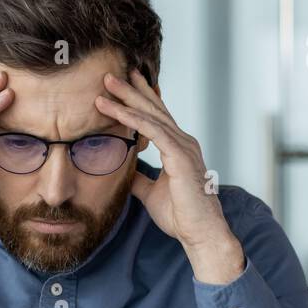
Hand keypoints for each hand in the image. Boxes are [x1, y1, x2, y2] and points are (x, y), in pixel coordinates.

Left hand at [94, 70, 244, 283]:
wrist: (200, 234)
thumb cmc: (181, 215)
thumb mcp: (151, 192)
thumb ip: (139, 177)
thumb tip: (124, 169)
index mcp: (178, 148)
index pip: (157, 116)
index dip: (141, 98)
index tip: (124, 82)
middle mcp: (183, 142)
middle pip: (154, 108)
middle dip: (131, 90)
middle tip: (110, 73)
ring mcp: (184, 147)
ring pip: (151, 115)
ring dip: (127, 99)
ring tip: (107, 84)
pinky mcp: (180, 156)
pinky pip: (153, 131)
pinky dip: (133, 119)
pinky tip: (117, 110)